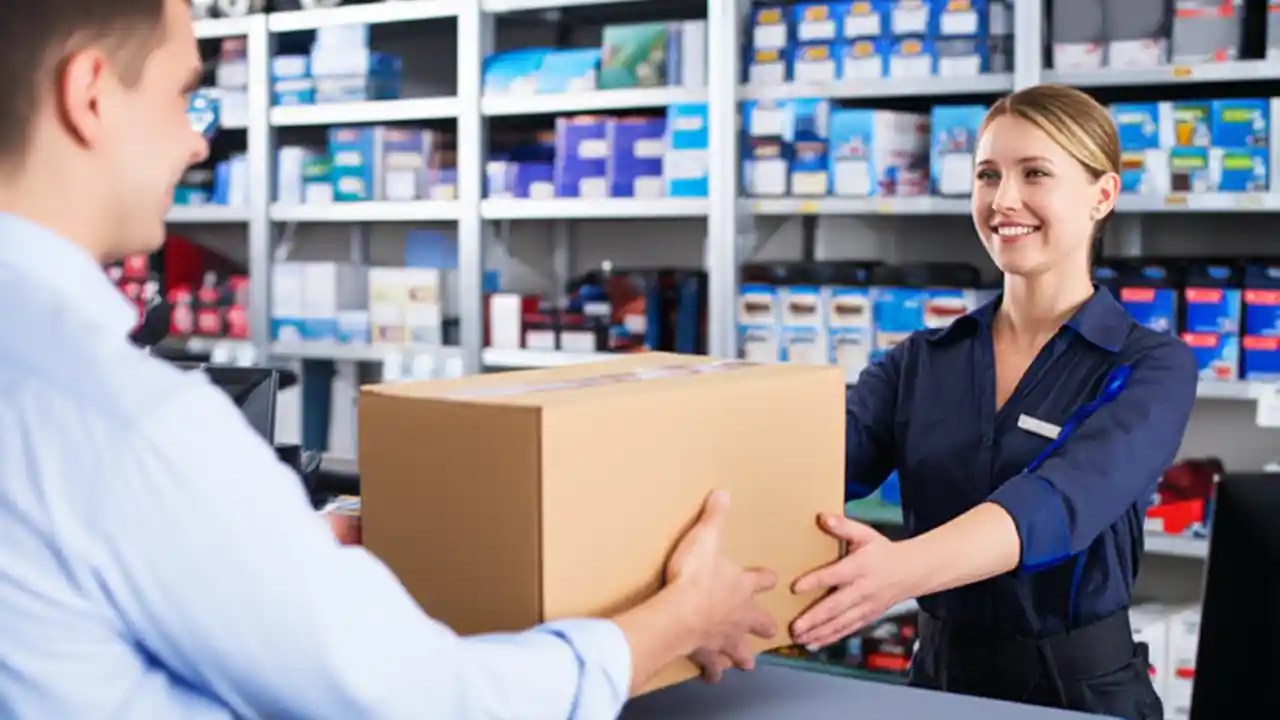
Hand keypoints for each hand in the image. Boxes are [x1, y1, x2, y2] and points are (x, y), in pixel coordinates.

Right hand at [665, 490, 778, 681]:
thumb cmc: (695, 576)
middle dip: (764, 626)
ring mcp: (726, 637)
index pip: (762, 579)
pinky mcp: (708, 653)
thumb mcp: (705, 537)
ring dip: (744, 656)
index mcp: (743, 586)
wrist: (681, 613)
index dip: (766, 578)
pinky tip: (711, 676)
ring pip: (741, 651)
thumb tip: (723, 492)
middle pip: (759, 622)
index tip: (772, 578)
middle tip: (769, 629)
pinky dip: (712, 672)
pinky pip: (712, 667)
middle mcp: (740, 614)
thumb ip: (714, 516)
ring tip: (747, 663)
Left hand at [789, 513, 915, 649]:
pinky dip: (831, 638)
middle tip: (794, 627)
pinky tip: (814, 643)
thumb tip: (822, 516)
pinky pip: (848, 630)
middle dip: (814, 618)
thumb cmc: (883, 551)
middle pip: (836, 606)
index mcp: (860, 567)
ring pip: (841, 623)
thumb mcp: (866, 534)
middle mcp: (862, 590)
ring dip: (819, 632)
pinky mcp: (867, 617)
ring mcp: (866, 607)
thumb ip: (844, 526)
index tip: (795, 587)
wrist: (912, 571)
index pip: (835, 575)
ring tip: (798, 638)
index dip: (815, 581)